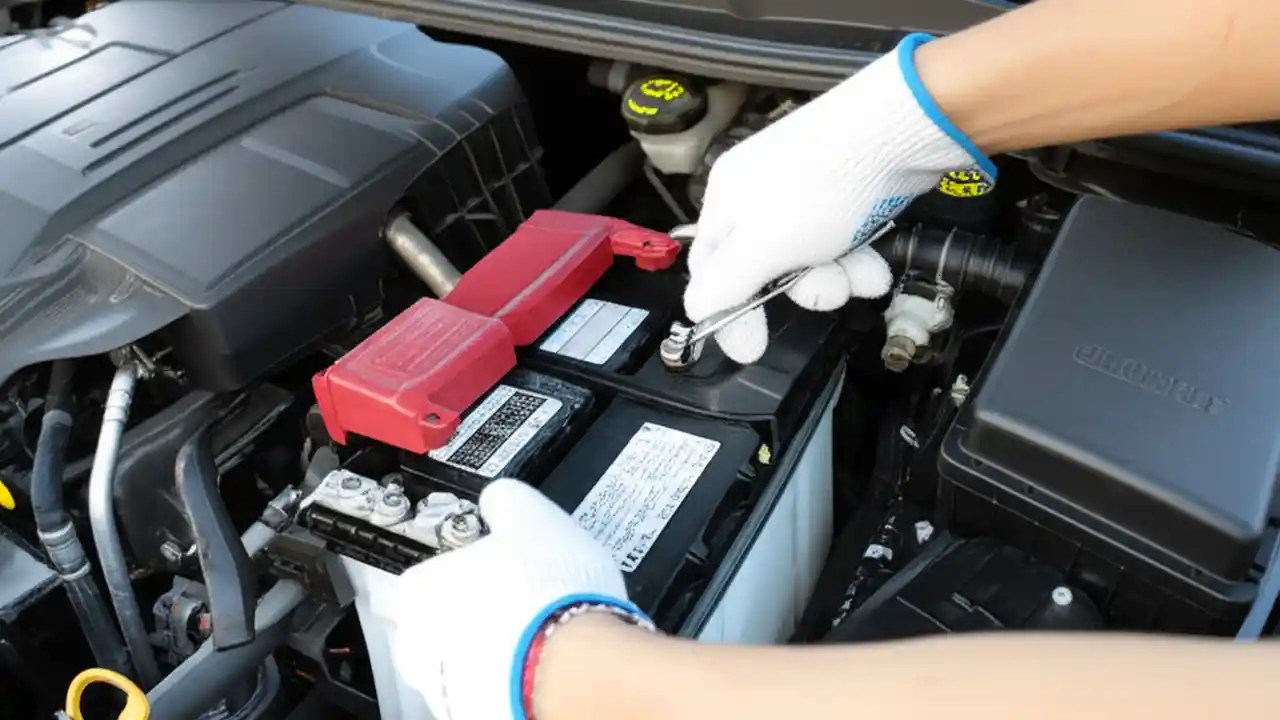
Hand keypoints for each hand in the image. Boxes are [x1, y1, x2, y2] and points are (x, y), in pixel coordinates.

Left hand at [389, 479, 637, 719]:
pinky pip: (486, 691)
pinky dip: (507, 680)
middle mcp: (417, 643)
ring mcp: (442, 687)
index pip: (430, 572)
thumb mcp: (532, 515)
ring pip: (461, 660)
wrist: (570, 671)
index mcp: (420, 587)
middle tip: (521, 602)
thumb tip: (499, 496)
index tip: (496, 569)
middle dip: (473, 612)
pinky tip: (538, 666)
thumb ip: (505, 499)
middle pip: (439, 620)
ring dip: (490, 649)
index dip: (468, 567)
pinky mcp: (471, 713)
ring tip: (537, 637)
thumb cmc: (546, 597)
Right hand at [684, 34, 993, 363]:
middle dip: (803, 288)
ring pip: (809, 255)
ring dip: (838, 276)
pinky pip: (839, 235)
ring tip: (866, 276)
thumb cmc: (822, 188)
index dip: (729, 311)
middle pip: (766, 265)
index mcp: (726, 198)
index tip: (752, 349)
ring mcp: (803, 186)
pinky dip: (857, 254)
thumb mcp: (763, 247)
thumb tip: (695, 310)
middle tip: (833, 292)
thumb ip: (725, 285)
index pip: (710, 269)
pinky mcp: (844, 185)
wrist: (899, 130)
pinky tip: (876, 261)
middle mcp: (758, 189)